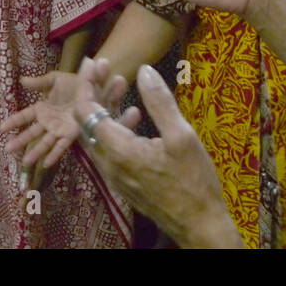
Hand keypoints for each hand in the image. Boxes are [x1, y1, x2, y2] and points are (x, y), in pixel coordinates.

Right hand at [0, 57, 129, 169]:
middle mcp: (50, 121)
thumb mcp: (56, 79)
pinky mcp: (72, 133)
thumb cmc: (75, 83)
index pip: (26, 116)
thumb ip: (40, 82)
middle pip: (32, 133)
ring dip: (35, 152)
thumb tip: (21, 80)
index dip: (14, 121)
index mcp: (44, 108)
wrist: (94, 87)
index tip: (1, 128)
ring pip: (45, 142)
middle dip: (20, 141)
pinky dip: (54, 154)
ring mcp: (60, 128)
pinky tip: (46, 164)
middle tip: (7, 149)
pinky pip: (62, 145)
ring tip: (25, 162)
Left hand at [76, 63, 241, 248]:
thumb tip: (143, 70)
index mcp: (118, 150)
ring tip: (122, 83)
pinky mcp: (123, 180)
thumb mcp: (181, 136)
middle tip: (107, 66)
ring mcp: (114, 174)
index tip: (97, 62)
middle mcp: (108, 163)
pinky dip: (115, 125)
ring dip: (106, 107)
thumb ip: (159, 101)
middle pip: (87, 121)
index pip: (86, 111)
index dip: (88, 83)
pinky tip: (136, 115)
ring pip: (98, 134)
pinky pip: (108, 147)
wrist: (198, 223)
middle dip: (96, 90)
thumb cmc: (193, 181)